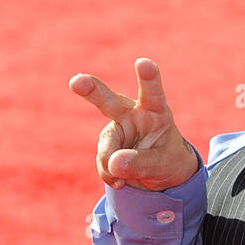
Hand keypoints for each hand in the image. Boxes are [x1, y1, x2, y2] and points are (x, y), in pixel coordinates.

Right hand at [68, 57, 198, 191]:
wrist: (160, 174)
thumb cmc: (167, 160)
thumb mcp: (163, 165)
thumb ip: (141, 163)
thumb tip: (114, 164)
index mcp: (154, 110)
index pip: (152, 93)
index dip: (148, 78)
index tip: (143, 63)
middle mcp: (131, 114)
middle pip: (109, 100)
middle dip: (92, 90)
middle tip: (77, 82)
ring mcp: (116, 128)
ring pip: (106, 146)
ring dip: (112, 164)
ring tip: (124, 178)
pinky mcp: (107, 145)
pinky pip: (103, 162)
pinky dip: (109, 175)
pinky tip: (120, 181)